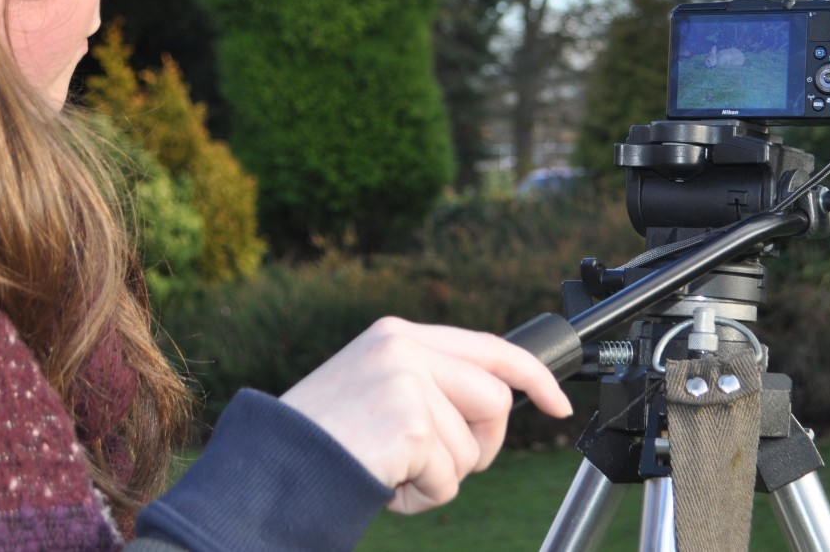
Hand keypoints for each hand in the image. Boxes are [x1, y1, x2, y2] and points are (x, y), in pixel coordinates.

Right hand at [280, 316, 572, 513]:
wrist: (271, 471)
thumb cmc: (320, 442)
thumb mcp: (373, 389)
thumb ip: (427, 382)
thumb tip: (492, 403)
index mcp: (398, 334)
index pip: (490, 347)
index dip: (533, 378)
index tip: (558, 405)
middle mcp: (405, 348)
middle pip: (493, 402)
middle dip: (479, 445)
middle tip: (430, 463)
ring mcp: (408, 382)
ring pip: (472, 449)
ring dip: (438, 477)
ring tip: (388, 470)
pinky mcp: (410, 423)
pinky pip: (449, 478)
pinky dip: (421, 496)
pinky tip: (383, 484)